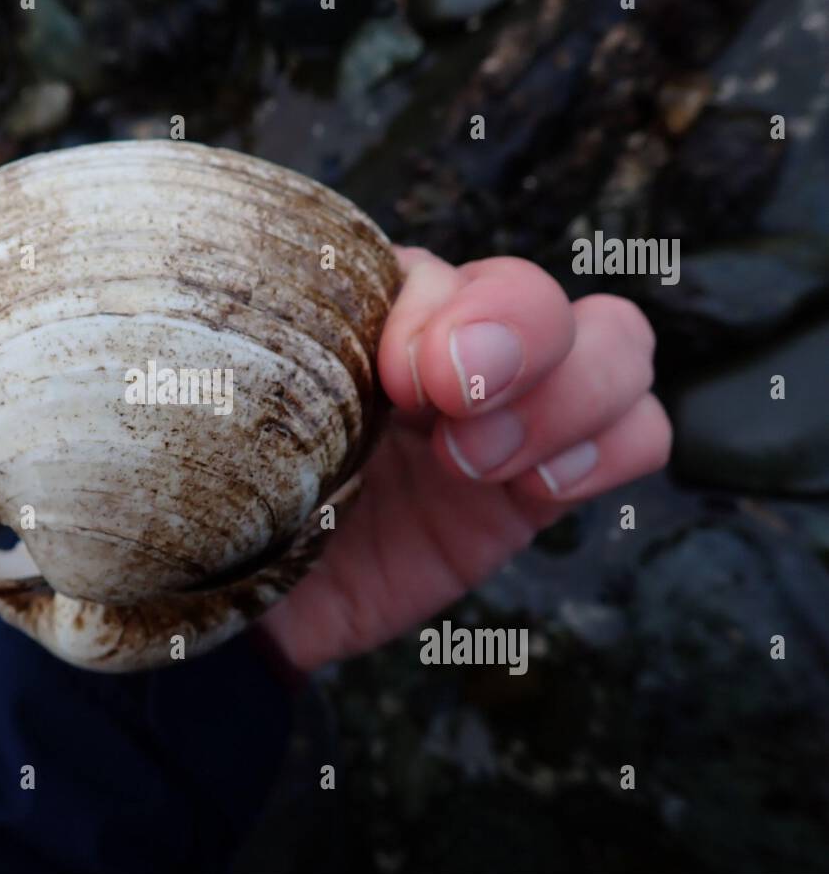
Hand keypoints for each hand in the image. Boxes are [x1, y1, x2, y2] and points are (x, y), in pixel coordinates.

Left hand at [258, 246, 671, 674]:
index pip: (442, 266)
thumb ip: (286, 359)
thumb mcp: (238, 415)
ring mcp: (508, 412)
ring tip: (481, 466)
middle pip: (540, 293)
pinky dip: (612, 447)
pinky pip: (637, 433)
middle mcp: (446, 345)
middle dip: (517, 345)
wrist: (250, 606)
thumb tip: (330, 327)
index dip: (441, 313)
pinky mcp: (541, 484)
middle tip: (453, 417)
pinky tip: (539, 488)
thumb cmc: (235, 494)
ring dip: (568, 398)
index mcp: (369, 309)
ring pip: (615, 343)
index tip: (395, 379)